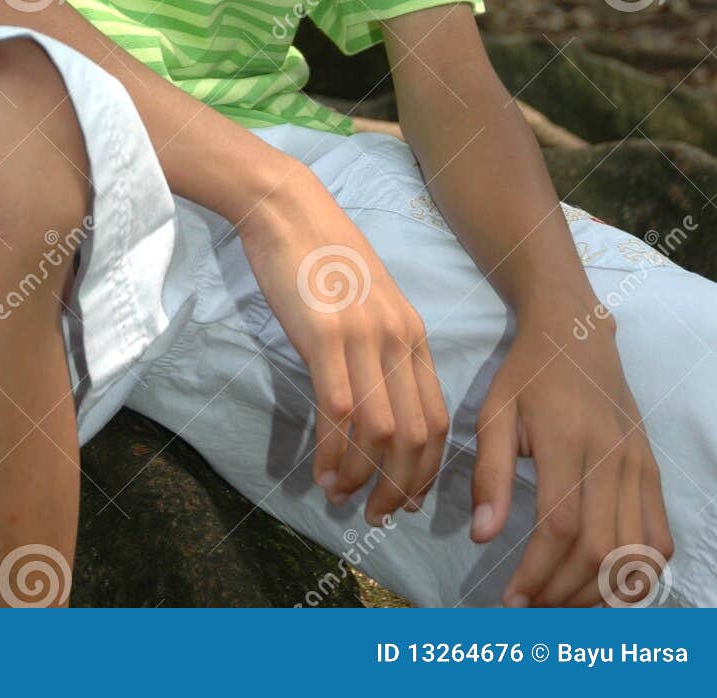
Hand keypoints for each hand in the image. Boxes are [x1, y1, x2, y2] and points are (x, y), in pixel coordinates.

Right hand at [237, 160, 448, 519]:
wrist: (286, 207)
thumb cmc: (320, 255)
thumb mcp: (368, 302)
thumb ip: (381, 347)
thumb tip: (378, 405)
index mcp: (413, 334)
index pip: (437, 420)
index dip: (425, 471)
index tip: (402, 498)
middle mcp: (399, 338)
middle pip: (416, 436)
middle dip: (399, 488)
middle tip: (374, 515)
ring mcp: (364, 337)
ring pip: (380, 432)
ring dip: (362, 478)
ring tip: (340, 497)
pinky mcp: (326, 335)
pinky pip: (339, 412)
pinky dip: (333, 453)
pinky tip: (322, 471)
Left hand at [469, 313, 674, 606]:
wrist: (576, 334)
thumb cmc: (527, 374)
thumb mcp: (494, 412)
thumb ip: (490, 474)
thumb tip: (482, 536)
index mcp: (565, 440)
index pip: (560, 527)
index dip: (537, 572)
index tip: (511, 598)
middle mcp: (611, 457)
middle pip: (599, 549)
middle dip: (563, 591)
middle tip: (531, 607)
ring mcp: (638, 465)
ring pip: (633, 552)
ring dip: (599, 592)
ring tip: (562, 603)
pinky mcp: (652, 470)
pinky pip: (658, 538)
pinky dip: (638, 574)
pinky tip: (604, 584)